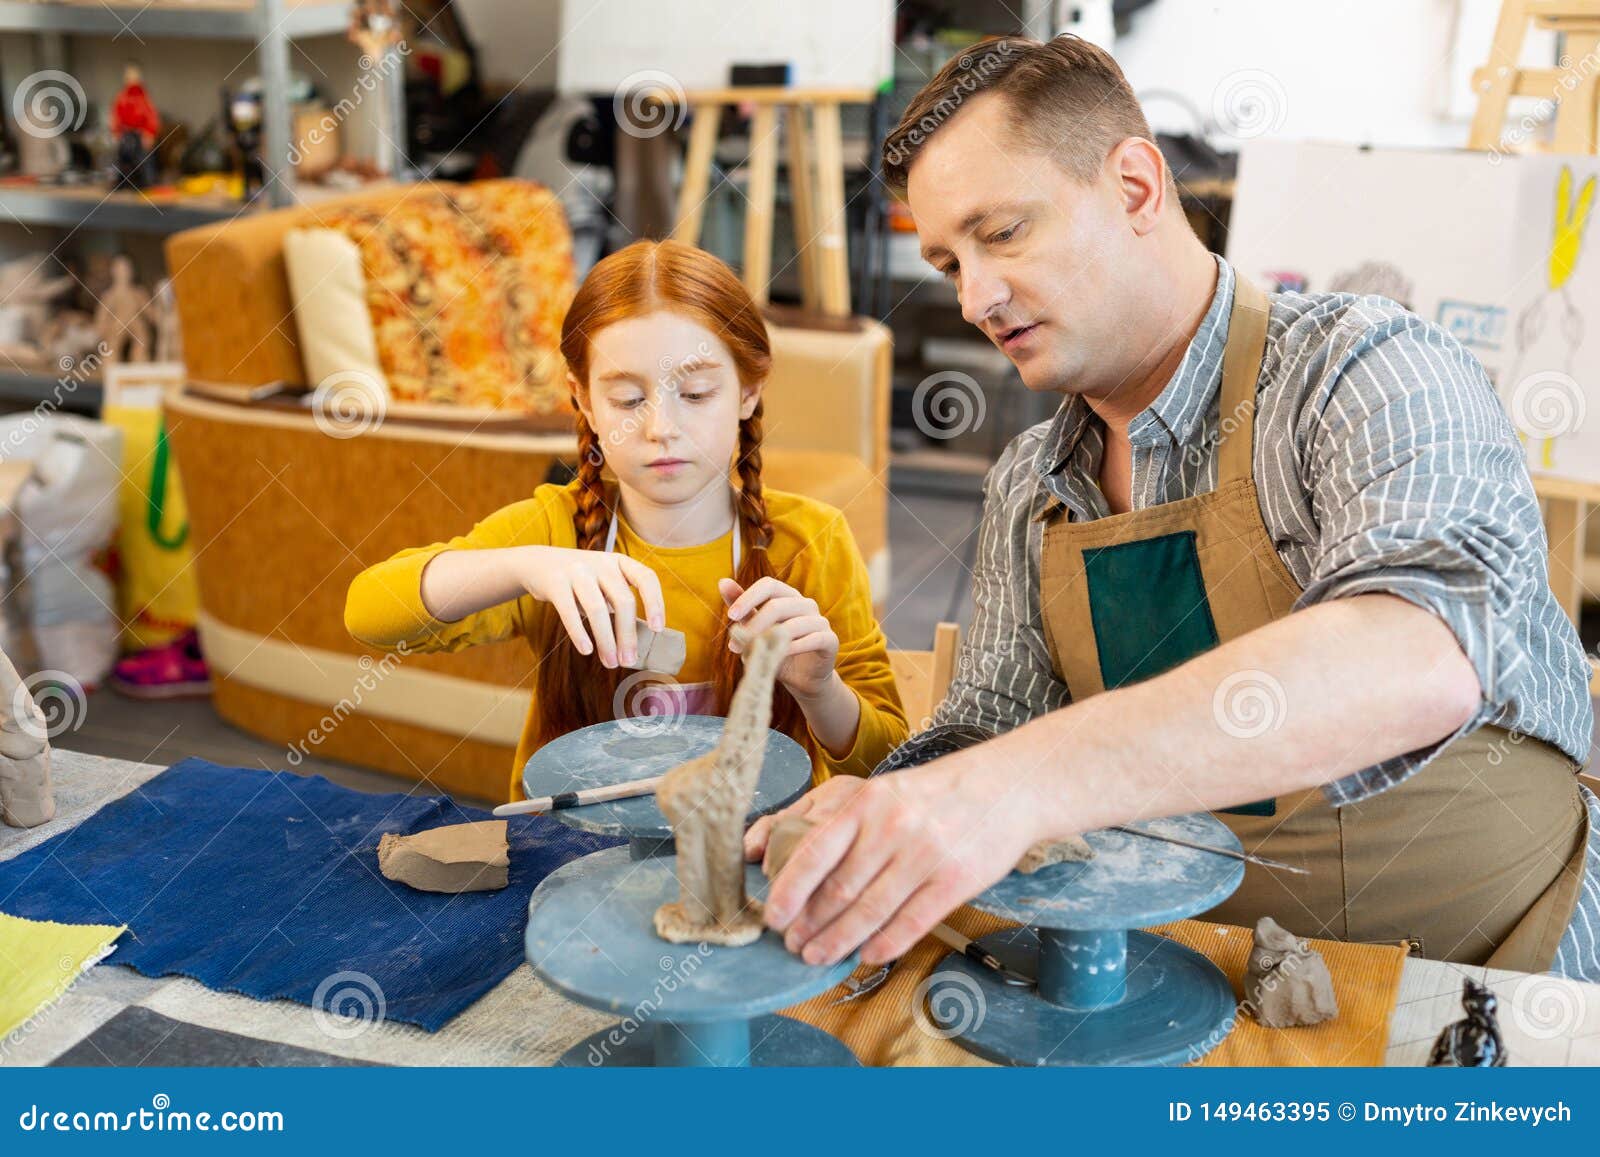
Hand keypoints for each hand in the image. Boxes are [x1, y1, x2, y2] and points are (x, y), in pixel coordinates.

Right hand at [517, 546, 665, 668]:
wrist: (537, 563)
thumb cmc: (581, 582)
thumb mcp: (604, 582)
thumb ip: (619, 603)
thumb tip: (636, 643)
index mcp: (619, 562)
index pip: (646, 578)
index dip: (655, 603)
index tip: (658, 629)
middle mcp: (601, 563)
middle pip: (622, 600)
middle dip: (628, 634)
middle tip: (629, 661)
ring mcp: (577, 570)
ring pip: (597, 608)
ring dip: (606, 640)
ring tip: (610, 662)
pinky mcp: (555, 582)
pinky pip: (569, 611)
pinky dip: (579, 633)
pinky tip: (587, 650)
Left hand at [719, 577, 837, 698]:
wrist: (801, 678)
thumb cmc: (776, 650)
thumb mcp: (755, 630)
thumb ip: (742, 609)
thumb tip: (722, 582)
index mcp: (787, 596)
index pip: (769, 585)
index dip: (749, 597)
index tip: (730, 616)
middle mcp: (806, 604)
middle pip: (778, 605)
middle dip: (754, 624)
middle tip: (735, 644)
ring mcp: (820, 621)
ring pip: (794, 624)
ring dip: (770, 640)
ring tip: (752, 656)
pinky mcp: (830, 640)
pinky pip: (813, 639)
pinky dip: (794, 648)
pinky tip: (778, 657)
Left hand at [745, 756, 1043, 965]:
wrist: (1008, 785)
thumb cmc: (937, 793)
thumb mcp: (887, 793)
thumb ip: (849, 826)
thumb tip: (805, 872)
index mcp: (868, 802)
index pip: (815, 853)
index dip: (789, 891)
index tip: (772, 917)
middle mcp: (892, 829)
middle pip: (839, 890)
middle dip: (809, 924)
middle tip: (792, 945)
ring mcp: (925, 856)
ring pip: (870, 912)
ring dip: (838, 941)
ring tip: (817, 956)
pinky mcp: (955, 881)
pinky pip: (911, 923)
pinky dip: (884, 945)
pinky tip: (866, 956)